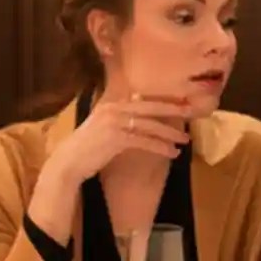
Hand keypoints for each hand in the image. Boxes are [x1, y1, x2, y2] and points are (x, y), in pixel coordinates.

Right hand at [44, 95, 191, 186]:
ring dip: (170, 134)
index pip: (143, 99)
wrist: (69, 162)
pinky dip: (161, 147)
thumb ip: (120, 117)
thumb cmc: (87, 147)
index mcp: (112, 103)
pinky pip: (146, 142)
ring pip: (151, 126)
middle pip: (151, 107)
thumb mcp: (103, 126)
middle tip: (191, 112)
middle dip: (174, 110)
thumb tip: (141, 116)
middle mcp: (114, 108)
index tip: (181, 103)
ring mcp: (115, 122)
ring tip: (185, 140)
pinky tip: (173, 153)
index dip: (164, 101)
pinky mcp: (117, 138)